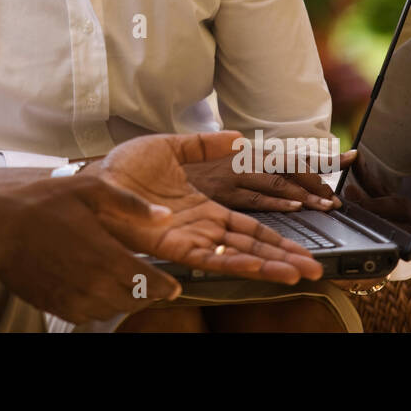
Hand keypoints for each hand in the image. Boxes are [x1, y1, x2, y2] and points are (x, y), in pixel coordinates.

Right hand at [0, 175, 186, 324]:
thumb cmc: (41, 203)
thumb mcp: (89, 190)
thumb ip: (130, 204)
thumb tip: (165, 217)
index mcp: (108, 257)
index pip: (151, 284)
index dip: (166, 287)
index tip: (172, 286)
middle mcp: (95, 285)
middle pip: (134, 301)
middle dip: (145, 293)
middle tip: (146, 281)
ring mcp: (74, 299)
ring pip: (111, 310)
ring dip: (121, 299)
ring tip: (119, 283)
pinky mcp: (55, 306)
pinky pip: (86, 316)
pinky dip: (96, 306)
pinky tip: (92, 288)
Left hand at [90, 132, 324, 284]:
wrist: (95, 176)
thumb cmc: (126, 167)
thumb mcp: (172, 148)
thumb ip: (204, 146)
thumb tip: (236, 137)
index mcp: (205, 206)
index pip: (250, 222)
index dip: (278, 231)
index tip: (305, 234)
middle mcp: (202, 227)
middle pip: (252, 244)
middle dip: (284, 256)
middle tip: (316, 268)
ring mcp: (190, 238)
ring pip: (238, 255)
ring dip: (269, 264)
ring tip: (300, 272)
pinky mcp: (174, 246)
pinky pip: (211, 259)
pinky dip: (238, 263)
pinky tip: (261, 268)